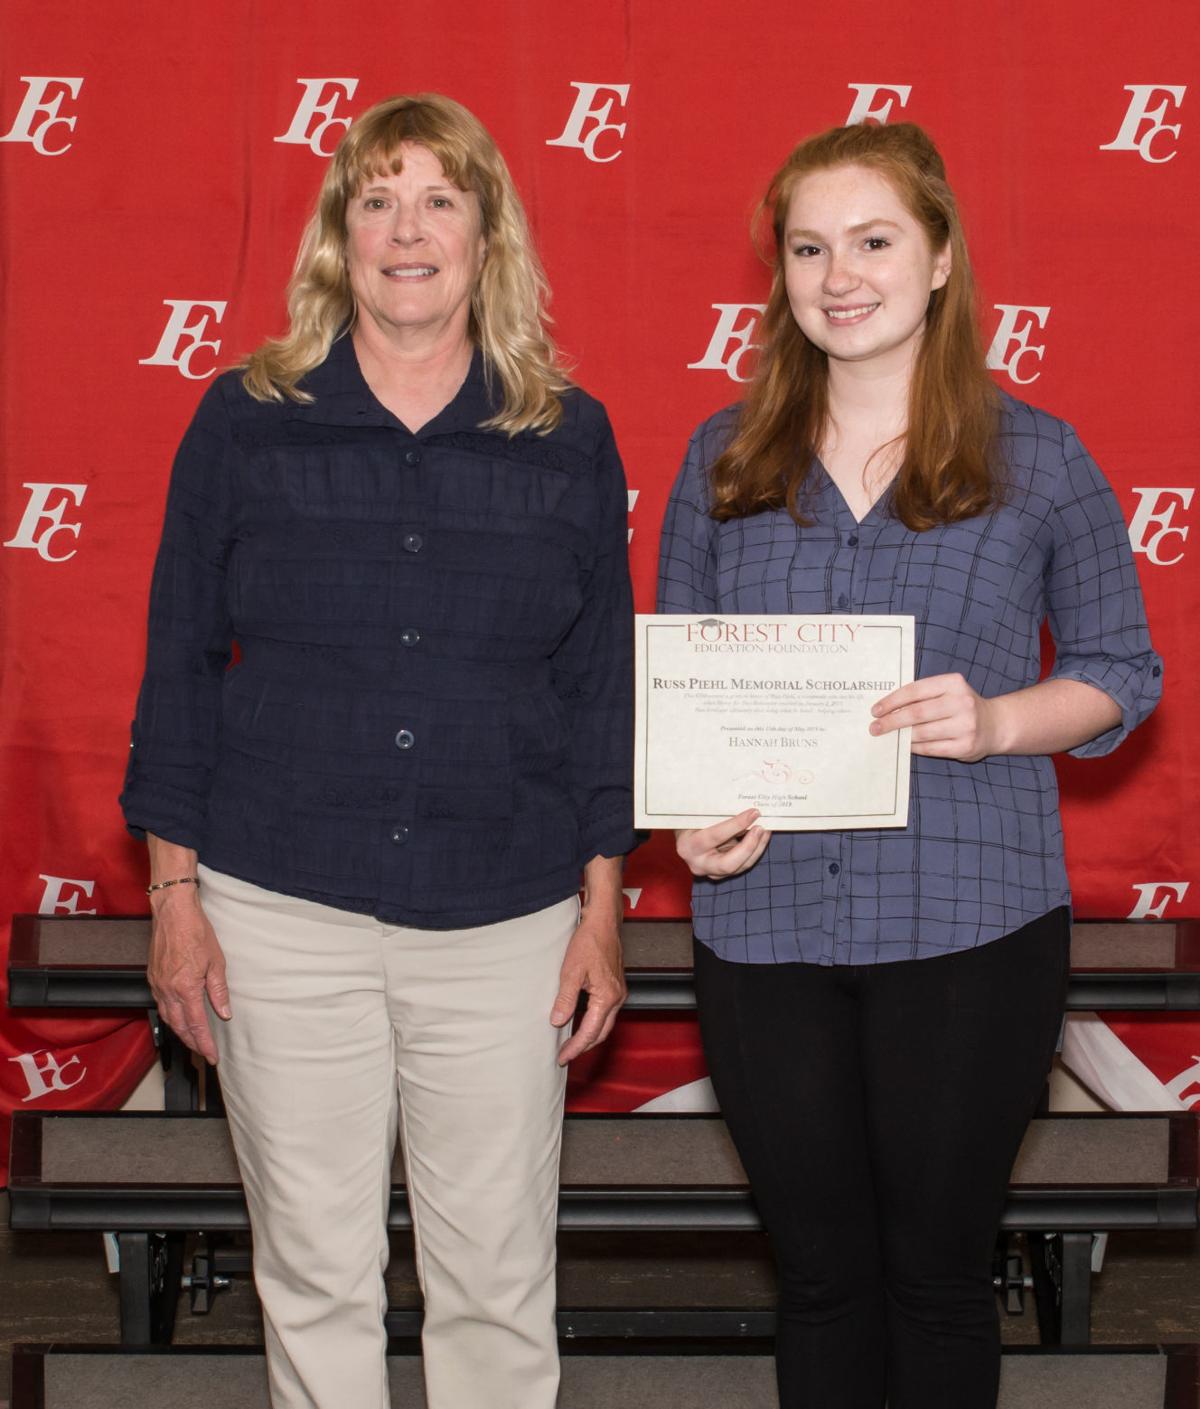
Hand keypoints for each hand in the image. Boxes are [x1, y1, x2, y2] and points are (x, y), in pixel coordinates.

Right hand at [147, 887, 230, 1065]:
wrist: (173, 913)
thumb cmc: (196, 932)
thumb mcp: (216, 961)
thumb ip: (218, 991)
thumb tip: (224, 1013)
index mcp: (186, 988)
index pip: (197, 1025)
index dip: (205, 1044)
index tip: (212, 1056)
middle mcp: (168, 990)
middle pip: (180, 1026)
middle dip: (193, 1043)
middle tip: (204, 1054)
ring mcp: (158, 985)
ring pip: (168, 1018)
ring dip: (181, 1032)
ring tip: (194, 1041)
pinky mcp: (153, 978)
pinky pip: (161, 1005)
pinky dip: (171, 1017)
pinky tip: (179, 1019)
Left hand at [550, 913, 626, 1066]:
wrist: (603, 923)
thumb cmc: (589, 941)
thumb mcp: (571, 971)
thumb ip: (565, 999)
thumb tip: (557, 1020)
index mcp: (608, 997)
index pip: (590, 1032)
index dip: (575, 1047)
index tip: (563, 1057)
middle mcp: (617, 997)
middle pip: (601, 1032)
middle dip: (583, 1046)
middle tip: (565, 1055)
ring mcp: (618, 992)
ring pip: (605, 1024)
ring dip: (589, 1035)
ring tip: (571, 1042)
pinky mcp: (615, 986)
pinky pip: (606, 1013)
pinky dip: (593, 1022)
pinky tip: (581, 1022)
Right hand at [676, 808, 771, 879]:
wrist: (685, 836)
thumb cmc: (692, 819)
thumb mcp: (700, 815)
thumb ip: (718, 815)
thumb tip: (744, 807)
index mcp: (688, 846)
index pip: (714, 836)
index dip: (736, 825)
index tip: (753, 813)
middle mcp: (698, 864)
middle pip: (728, 864)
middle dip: (749, 846)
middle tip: (761, 828)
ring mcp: (710, 872)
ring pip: (740, 866)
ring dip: (757, 848)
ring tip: (766, 829)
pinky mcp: (722, 874)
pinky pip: (743, 865)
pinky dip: (754, 850)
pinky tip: (761, 836)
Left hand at [870, 672, 1001, 762]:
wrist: (995, 725)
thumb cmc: (960, 706)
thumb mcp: (947, 691)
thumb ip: (922, 695)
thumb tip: (886, 708)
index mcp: (953, 683)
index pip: (915, 690)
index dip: (892, 701)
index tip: (875, 710)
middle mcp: (962, 702)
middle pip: (917, 713)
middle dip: (891, 721)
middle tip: (875, 727)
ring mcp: (966, 726)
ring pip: (922, 733)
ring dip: (901, 736)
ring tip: (887, 736)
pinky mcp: (966, 746)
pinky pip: (931, 748)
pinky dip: (914, 747)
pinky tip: (905, 744)